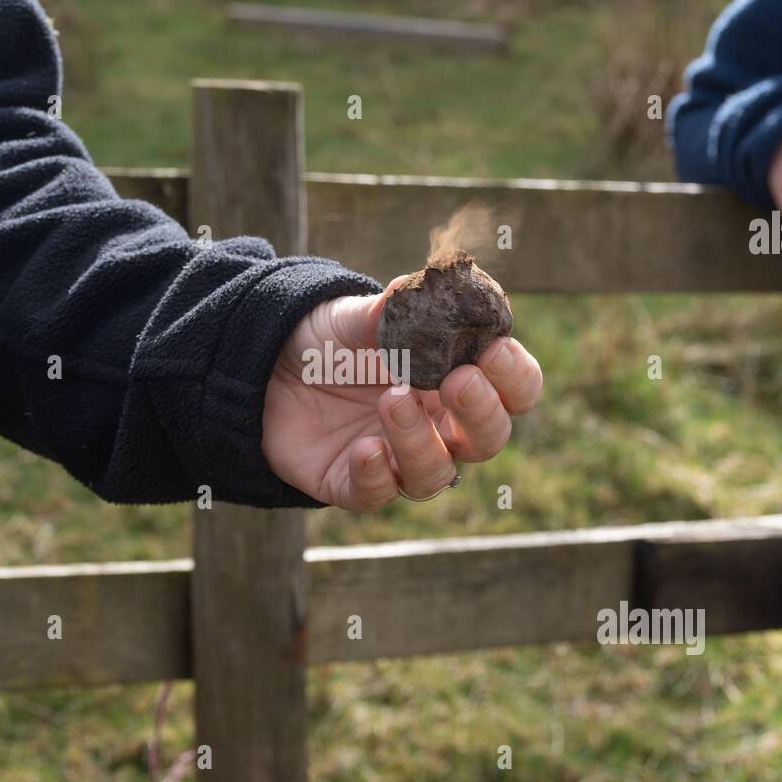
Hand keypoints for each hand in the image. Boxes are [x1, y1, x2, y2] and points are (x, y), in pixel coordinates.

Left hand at [263, 280, 541, 510]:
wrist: (266, 366)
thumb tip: (420, 287)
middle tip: (457, 380)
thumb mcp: (356, 315)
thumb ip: (391, 308)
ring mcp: (398, 459)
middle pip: (487, 438)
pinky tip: (364, 448)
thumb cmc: (329, 340)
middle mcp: (437, 426)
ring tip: (392, 399)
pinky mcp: (355, 483)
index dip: (515, 377)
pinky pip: (378, 494)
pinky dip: (376, 475)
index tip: (495, 349)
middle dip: (480, 411)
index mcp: (454, 379)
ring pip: (436, 473)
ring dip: (421, 440)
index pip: (513, 392)